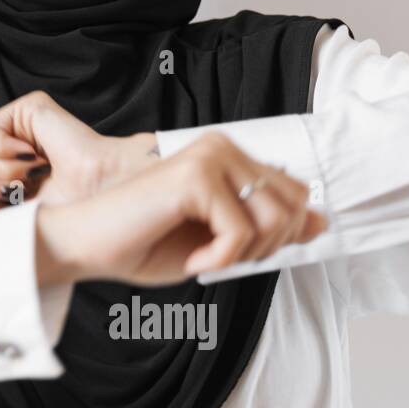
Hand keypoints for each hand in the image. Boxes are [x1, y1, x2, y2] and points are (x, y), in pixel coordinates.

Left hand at [0, 90, 158, 215]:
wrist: (95, 193)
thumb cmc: (67, 206)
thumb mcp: (14, 214)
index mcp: (9, 173)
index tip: (4, 205)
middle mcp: (11, 149)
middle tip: (22, 189)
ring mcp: (17, 127)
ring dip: (2, 171)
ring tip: (33, 174)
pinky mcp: (26, 109)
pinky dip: (6, 151)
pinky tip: (33, 155)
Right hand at [35, 131, 328, 287]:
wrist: (87, 245)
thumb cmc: (142, 243)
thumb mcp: (219, 243)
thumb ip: (267, 229)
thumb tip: (321, 220)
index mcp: (227, 155)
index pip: (295, 193)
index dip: (277, 236)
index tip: (231, 253)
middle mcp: (221, 146)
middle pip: (294, 207)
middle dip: (266, 248)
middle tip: (219, 259)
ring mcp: (209, 157)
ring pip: (277, 219)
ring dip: (246, 255)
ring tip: (206, 258)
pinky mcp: (195, 177)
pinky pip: (242, 233)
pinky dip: (222, 261)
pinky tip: (194, 261)